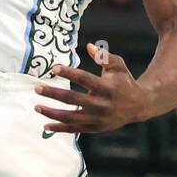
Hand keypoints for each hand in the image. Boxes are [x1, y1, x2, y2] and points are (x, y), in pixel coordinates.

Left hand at [33, 42, 148, 133]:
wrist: (139, 106)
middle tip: (37, 88)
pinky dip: (60, 128)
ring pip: (71, 117)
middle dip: (54, 94)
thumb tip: (89, 46)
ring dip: (52, 112)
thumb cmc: (125, 82)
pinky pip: (74, 129)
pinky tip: (45, 125)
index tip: (54, 68)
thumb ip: (104, 56)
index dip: (69, 72)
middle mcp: (101, 104)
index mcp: (106, 87)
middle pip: (73, 99)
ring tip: (37, 106)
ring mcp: (98, 118)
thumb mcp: (118, 66)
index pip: (84, 78)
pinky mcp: (95, 128)